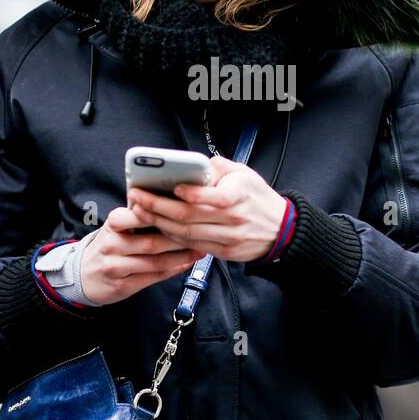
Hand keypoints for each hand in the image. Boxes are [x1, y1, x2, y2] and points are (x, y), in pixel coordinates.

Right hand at [78, 207, 201, 304]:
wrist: (83, 275)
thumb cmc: (109, 245)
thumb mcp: (116, 227)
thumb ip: (138, 217)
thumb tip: (173, 204)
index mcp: (112, 225)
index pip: (136, 216)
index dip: (159, 214)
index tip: (183, 210)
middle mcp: (112, 245)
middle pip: (152, 241)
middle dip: (179, 239)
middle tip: (201, 234)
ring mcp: (116, 267)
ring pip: (155, 262)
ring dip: (181, 256)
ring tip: (200, 249)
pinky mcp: (123, 285)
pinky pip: (154, 277)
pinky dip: (174, 269)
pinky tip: (187, 263)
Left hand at [126, 156, 288, 262]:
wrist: (281, 229)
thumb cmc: (257, 197)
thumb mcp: (243, 173)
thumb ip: (216, 167)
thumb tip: (190, 166)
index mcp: (239, 196)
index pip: (213, 198)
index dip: (191, 194)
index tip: (172, 187)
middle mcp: (233, 220)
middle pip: (189, 217)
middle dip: (158, 207)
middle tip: (137, 197)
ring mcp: (228, 239)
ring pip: (186, 234)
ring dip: (159, 223)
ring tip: (140, 211)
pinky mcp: (223, 252)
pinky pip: (192, 245)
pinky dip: (173, 236)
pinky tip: (158, 226)